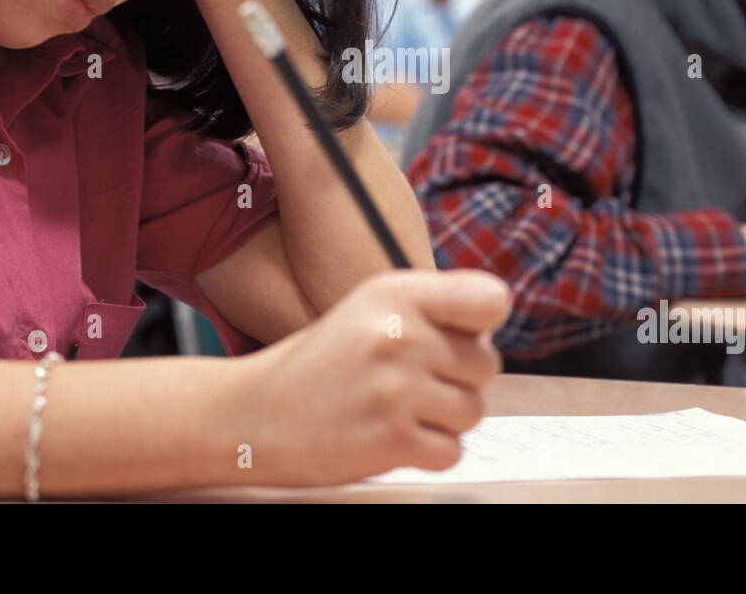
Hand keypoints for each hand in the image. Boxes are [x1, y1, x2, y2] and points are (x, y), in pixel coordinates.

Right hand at [226, 270, 510, 485]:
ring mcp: (397, 389)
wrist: (254, 415)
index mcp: (396, 293)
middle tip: (410, 382)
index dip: (483, 324)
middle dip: (458, 380)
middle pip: (487, 365)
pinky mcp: (392, 439)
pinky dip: (428, 452)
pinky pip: (453, 452)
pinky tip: (392, 436)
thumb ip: (432, 309)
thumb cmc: (323, 362)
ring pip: (473, 412)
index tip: (460, 337)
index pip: (490, 299)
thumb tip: (491, 335)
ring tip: (398, 409)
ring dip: (444, 419)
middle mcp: (400, 334)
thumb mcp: (369, 307)